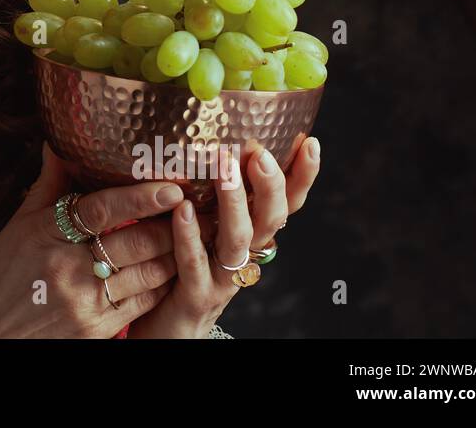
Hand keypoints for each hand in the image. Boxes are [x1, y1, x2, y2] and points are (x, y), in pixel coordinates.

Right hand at [0, 143, 188, 337]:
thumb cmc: (1, 276)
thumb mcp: (18, 226)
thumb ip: (48, 186)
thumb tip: (59, 144)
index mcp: (47, 234)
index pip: (101, 210)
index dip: (139, 198)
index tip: (170, 187)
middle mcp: (68, 268)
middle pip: (134, 242)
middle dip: (171, 224)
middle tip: (197, 208)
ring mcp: (85, 302)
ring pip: (147, 273)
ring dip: (173, 252)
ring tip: (194, 234)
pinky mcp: (97, 328)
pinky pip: (142, 302)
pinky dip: (161, 283)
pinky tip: (172, 268)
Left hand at [127, 136, 321, 337]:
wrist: (166, 333)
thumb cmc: (180, 273)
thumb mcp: (202, 230)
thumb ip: (210, 196)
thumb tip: (212, 142)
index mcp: (249, 238)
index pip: (285, 205)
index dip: (300, 177)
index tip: (309, 142)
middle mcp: (243, 257)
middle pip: (270, 221)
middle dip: (269, 185)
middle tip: (257, 152)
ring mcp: (221, 280)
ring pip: (239, 241)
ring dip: (235, 204)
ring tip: (225, 170)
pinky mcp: (194, 298)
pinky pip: (195, 265)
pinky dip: (190, 236)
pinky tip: (182, 210)